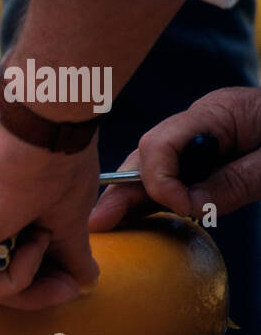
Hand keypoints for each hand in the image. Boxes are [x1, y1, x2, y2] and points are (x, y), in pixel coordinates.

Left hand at [0, 121, 99, 308]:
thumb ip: (67, 252)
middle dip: (36, 290)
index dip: (36, 280)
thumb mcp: (64, 218)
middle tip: (70, 287)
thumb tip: (85, 278)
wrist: (44, 136)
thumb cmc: (53, 161)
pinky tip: (34, 243)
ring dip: (30, 277)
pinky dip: (16, 276)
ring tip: (48, 242)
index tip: (71, 282)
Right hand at [91, 87, 260, 230]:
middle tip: (100, 222)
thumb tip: (189, 207)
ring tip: (109, 222)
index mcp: (217, 111)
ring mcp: (202, 132)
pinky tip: (139, 214)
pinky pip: (172, 170)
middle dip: (123, 188)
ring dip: (134, 192)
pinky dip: (156, 192)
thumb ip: (234, 183)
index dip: (159, 180)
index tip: (181, 208)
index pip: (162, 142)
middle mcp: (201, 118)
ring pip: (154, 162)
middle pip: (147, 152)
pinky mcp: (209, 149)